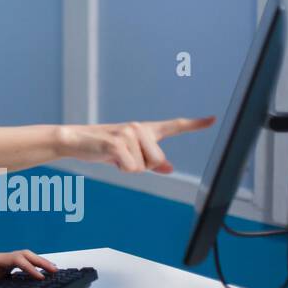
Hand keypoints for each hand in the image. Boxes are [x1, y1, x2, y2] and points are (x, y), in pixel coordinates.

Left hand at [0, 249, 58, 287]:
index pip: (16, 259)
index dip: (29, 267)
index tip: (40, 277)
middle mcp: (0, 260)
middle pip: (25, 255)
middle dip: (41, 262)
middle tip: (56, 271)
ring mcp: (1, 264)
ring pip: (24, 260)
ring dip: (39, 264)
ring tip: (54, 273)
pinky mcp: (0, 271)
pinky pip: (19, 268)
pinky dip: (31, 270)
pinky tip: (39, 278)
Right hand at [59, 116, 215, 173]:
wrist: (74, 140)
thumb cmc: (102, 147)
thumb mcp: (128, 154)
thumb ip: (150, 161)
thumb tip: (168, 167)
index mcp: (144, 129)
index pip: (173, 125)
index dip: (195, 124)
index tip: (212, 119)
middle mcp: (139, 127)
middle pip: (158, 159)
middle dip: (142, 165)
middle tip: (122, 157)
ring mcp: (129, 133)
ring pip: (144, 166)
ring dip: (128, 167)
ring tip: (113, 156)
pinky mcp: (118, 143)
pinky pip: (131, 167)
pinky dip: (120, 168)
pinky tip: (108, 158)